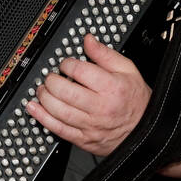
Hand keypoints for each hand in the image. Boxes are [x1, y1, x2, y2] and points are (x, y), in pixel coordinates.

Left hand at [26, 32, 150, 156]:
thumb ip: (105, 54)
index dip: (67, 64)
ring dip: (45, 98)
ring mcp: (91, 125)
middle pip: (65, 91)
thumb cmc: (136, 100)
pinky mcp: (84, 139)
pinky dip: (42, 118)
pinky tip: (34, 108)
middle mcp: (100, 107)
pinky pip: (58, 129)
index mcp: (111, 87)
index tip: (66, 64)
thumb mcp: (127, 70)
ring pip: (59, 111)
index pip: (80, 71)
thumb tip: (88, 41)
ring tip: (43, 90)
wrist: (146, 131)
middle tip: (50, 77)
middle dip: (52, 81)